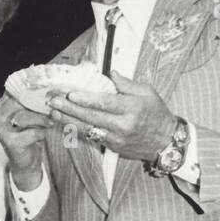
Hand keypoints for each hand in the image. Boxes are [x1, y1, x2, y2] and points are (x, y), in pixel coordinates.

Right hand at [0, 93, 50, 187]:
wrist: (25, 162)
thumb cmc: (27, 134)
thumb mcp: (28, 115)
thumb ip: (31, 101)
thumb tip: (48, 87)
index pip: (14, 91)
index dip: (32, 89)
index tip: (48, 90)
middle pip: (19, 101)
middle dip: (38, 102)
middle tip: (53, 104)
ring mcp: (2, 131)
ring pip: (26, 116)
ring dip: (42, 118)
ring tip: (51, 120)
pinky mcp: (11, 144)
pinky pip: (32, 133)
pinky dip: (42, 132)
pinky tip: (45, 133)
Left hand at [45, 70, 176, 162]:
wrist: (166, 141)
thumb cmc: (157, 113)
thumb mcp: (147, 92)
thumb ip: (127, 83)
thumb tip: (110, 73)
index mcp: (132, 108)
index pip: (105, 103)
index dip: (86, 99)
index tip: (70, 94)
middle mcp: (123, 125)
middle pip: (92, 116)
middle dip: (70, 108)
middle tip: (53, 100)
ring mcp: (116, 138)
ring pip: (88, 129)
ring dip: (68, 120)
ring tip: (53, 112)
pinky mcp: (112, 146)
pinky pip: (91, 137)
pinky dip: (77, 130)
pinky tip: (65, 123)